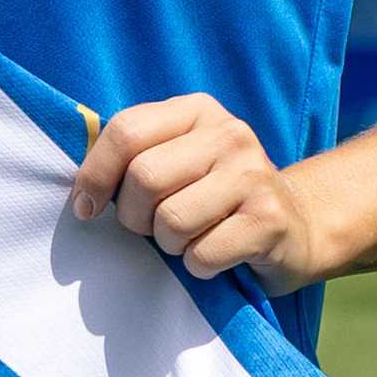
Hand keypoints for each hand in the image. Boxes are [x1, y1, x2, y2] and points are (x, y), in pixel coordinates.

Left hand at [73, 93, 316, 285]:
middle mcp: (229, 133)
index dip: (94, 175)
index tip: (87, 208)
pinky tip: (217, 255)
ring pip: (171, 221)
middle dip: (134, 218)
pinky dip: (198, 266)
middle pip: (144, 179)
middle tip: (152, 229)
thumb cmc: (216, 199)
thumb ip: (133, 158)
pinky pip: (202, 254)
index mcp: (197, 110)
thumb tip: (80, 190)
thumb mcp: (179, 161)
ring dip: (169, 246)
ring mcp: (254, 174)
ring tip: (191, 238)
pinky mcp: (270, 219)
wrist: (296, 227)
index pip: (125, 131)